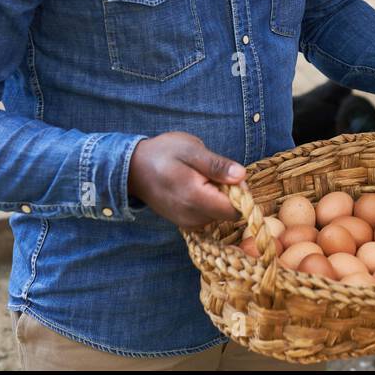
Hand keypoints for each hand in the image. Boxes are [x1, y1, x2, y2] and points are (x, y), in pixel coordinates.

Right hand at [127, 131, 244, 226]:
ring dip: (218, 198)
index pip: (235, 210)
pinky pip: (208, 217)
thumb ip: (217, 165)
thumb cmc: (163, 153)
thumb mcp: (191, 149)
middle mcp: (191, 217)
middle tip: (212, 173)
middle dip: (228, 194)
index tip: (230, 175)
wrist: (133, 168)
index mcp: (195, 198)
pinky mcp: (184, 224)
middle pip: (228, 214)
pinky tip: (195, 188)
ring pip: (219, 216)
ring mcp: (187, 223)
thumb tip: (242, 176)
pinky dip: (208, 203)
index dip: (240, 192)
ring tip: (200, 179)